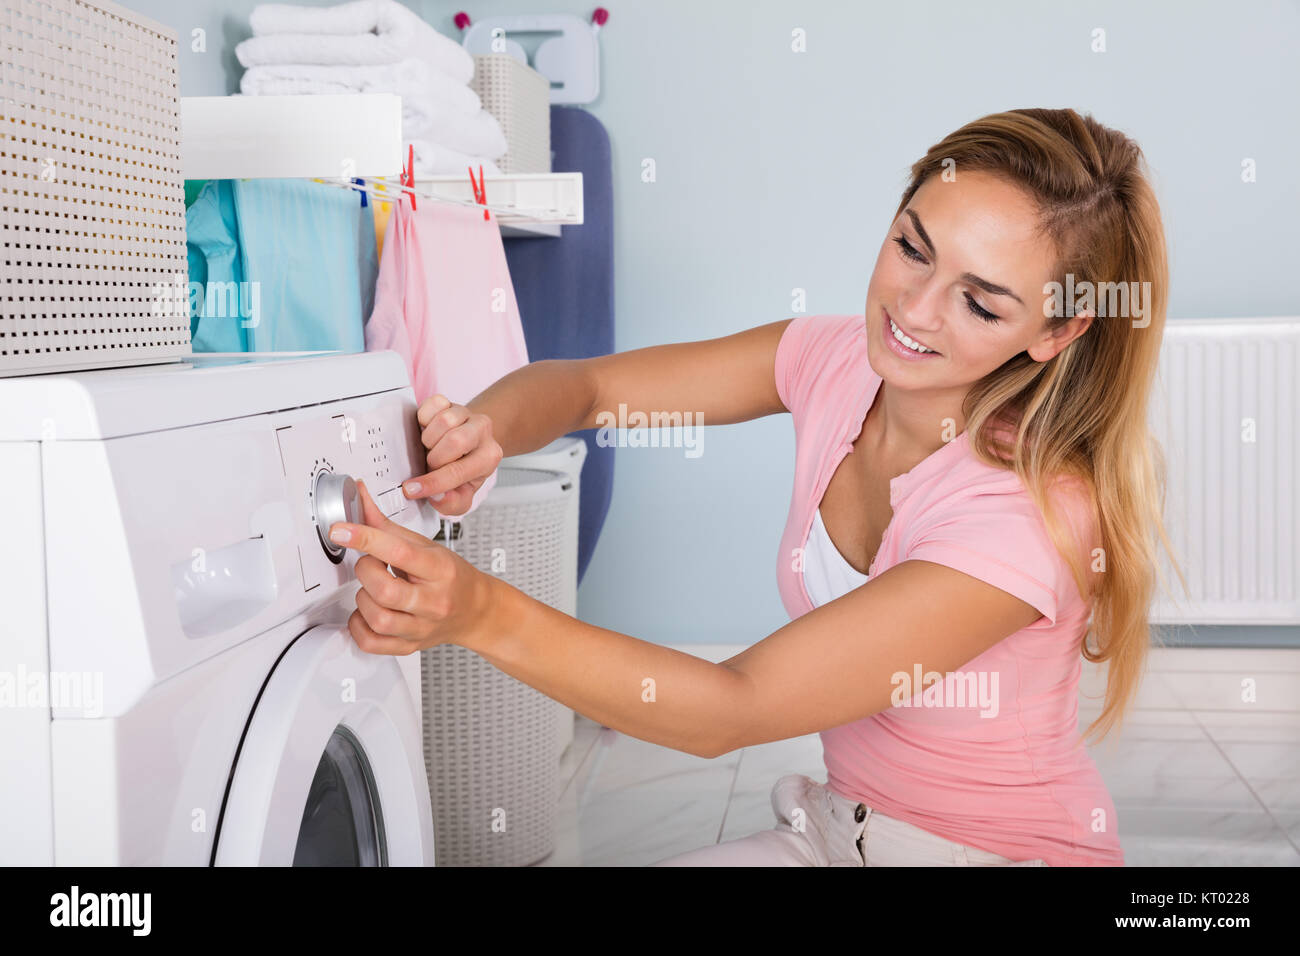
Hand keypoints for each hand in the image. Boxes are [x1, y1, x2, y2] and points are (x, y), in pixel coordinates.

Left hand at [330, 479, 497, 654]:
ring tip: (372, 589)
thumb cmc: (452, 576)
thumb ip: (388, 528)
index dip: (365, 538)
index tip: (341, 530)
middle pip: (386, 591)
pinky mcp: (409, 646)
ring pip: (378, 619)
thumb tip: (360, 502)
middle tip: (370, 564)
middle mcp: (433, 602)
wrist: (475, 611)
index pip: (400, 552)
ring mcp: (422, 628)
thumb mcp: (427, 546)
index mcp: (440, 569)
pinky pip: (371, 643)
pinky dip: (359, 626)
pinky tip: (367, 612)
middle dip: (366, 571)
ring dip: (363, 599)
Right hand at [402, 393, 503, 516]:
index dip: (432, 483)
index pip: (459, 472)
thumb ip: (452, 503)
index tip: (411, 489)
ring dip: (429, 439)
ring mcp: (467, 413)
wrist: (464, 445)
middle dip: (434, 458)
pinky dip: (424, 418)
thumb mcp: (460, 496)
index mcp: (489, 458)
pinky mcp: (450, 402)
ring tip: (431, 447)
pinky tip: (428, 429)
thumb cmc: (461, 470)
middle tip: (430, 464)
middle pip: (455, 441)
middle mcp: (483, 432)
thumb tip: (438, 496)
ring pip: (444, 421)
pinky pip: (434, 404)